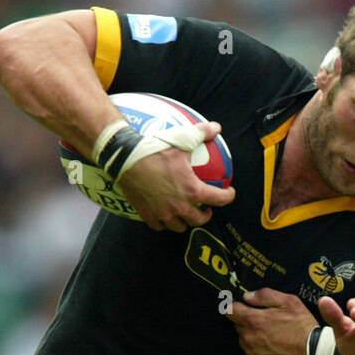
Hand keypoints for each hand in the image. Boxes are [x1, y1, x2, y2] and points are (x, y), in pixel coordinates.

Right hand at [116, 122, 234, 231]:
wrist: (125, 158)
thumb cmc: (154, 149)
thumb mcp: (181, 139)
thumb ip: (201, 133)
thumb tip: (216, 127)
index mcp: (192, 190)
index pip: (219, 200)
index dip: (228, 196)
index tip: (229, 193)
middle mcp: (179, 206)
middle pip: (198, 220)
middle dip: (205, 215)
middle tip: (205, 208)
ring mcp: (163, 213)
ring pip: (180, 226)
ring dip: (185, 221)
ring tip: (186, 213)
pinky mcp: (148, 215)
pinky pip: (160, 226)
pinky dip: (165, 223)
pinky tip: (166, 215)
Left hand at [228, 288, 317, 354]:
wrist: (313, 352)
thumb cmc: (302, 325)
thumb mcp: (288, 301)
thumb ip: (264, 295)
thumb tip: (247, 296)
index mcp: (253, 320)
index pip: (230, 311)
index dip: (237, 307)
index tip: (244, 308)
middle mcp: (248, 338)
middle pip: (238, 326)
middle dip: (248, 322)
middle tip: (267, 322)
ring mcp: (252, 353)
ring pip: (244, 340)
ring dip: (253, 336)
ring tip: (272, 336)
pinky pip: (251, 354)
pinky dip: (258, 350)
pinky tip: (273, 347)